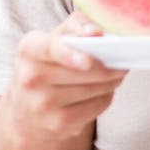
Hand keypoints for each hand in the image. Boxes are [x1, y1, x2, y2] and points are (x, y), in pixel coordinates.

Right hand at [4, 11, 127, 143]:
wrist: (26, 107)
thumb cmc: (50, 62)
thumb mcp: (55, 38)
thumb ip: (77, 25)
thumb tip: (97, 32)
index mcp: (29, 49)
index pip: (51, 48)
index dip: (71, 53)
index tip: (90, 59)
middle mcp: (30, 78)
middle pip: (81, 71)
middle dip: (108, 66)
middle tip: (123, 62)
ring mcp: (41, 104)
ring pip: (92, 89)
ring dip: (111, 81)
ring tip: (117, 74)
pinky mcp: (57, 124)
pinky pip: (95, 107)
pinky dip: (105, 97)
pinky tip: (105, 91)